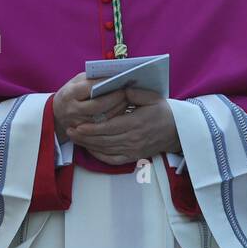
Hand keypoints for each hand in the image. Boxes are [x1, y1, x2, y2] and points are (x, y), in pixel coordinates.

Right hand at [52, 72, 128, 144]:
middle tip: (126, 91)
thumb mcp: (76, 82)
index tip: (118, 78)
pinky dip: (115, 118)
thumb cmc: (72, 94)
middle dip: (115, 97)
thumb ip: (91, 78)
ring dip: (118, 108)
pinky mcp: (86, 134)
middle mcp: (73, 110)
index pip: (89, 88)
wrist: (57, 115)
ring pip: (104, 117)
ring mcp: (79, 123)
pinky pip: (104, 127)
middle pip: (99, 105)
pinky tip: (122, 110)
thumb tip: (114, 74)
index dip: (105, 83)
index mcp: (70, 94)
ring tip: (128, 99)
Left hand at [68, 87, 182, 165]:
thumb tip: (118, 88)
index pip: (109, 128)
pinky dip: (99, 155)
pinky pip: (112, 159)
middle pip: (103, 140)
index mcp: (136, 123)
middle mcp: (133, 139)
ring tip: (75, 138)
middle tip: (70, 131)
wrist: (176, 132)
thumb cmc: (163, 112)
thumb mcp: (152, 97)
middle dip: (85, 137)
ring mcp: (132, 150)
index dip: (92, 129)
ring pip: (105, 150)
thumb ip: (134, 92)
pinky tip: (90, 148)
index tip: (79, 125)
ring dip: (88, 145)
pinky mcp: (133, 157)